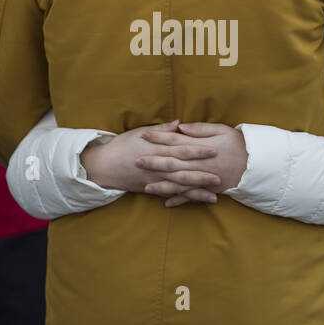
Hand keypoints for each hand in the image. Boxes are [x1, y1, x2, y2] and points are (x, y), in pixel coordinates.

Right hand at [80, 121, 221, 199]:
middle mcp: (157, 166)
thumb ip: (161, 129)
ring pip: (178, 186)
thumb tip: (179, 123)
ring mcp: (154, 180)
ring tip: (214, 194)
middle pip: (182, 170)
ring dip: (196, 190)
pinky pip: (170, 195)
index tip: (214, 150)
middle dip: (201, 174)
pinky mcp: (151, 189)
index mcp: (156, 148)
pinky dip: (183, 199)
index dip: (198, 150)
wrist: (103, 166)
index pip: (181, 149)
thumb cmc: (122, 145)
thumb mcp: (139, 132)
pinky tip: (196, 201)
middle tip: (220, 176)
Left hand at [139, 122, 247, 206]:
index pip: (176, 141)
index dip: (160, 138)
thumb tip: (181, 126)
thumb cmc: (238, 143)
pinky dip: (180, 200)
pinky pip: (192, 196)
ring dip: (163, 186)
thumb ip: (200, 129)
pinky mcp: (210, 189)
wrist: (257, 164)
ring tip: (146, 187)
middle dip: (154, 163)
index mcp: (202, 148)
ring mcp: (204, 179)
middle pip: (173, 163)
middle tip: (136, 162)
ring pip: (180, 183)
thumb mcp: (221, 130)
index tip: (144, 135)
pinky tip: (166, 203)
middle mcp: (200, 165)